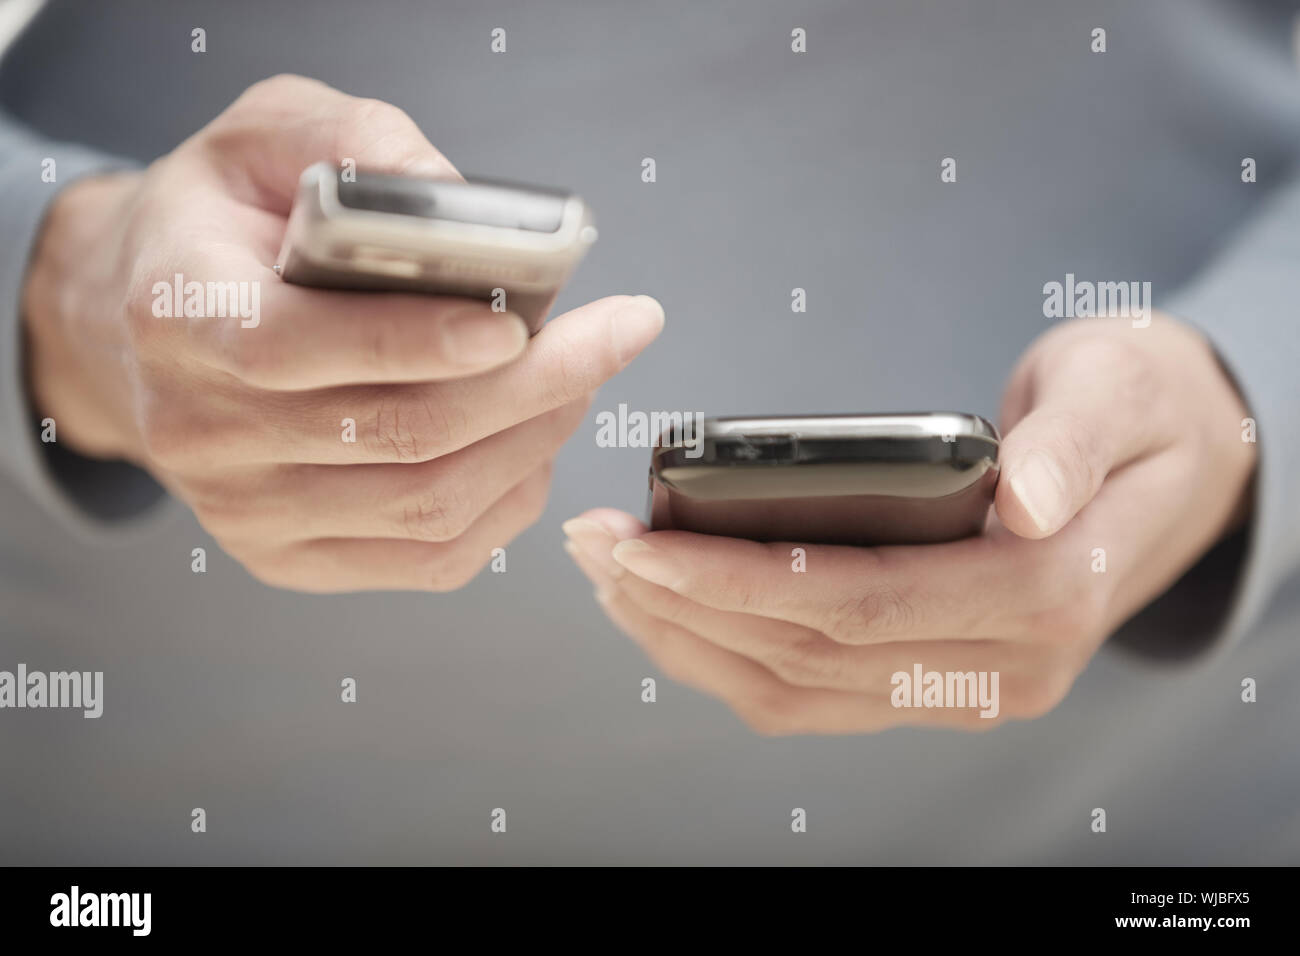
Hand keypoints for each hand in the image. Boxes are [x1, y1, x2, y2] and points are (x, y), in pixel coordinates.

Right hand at [23, 74, 663, 591]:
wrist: (142, 320)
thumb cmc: (223, 223)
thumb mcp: (270, 135)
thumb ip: (361, 144)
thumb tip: (463, 200)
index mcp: (180, 316)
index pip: (300, 349)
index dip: (420, 343)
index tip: (521, 321)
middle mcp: (203, 431)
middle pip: (395, 434)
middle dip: (530, 387)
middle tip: (611, 338)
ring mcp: (249, 511)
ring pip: (426, 503)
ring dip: (530, 442)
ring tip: (581, 380)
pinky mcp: (295, 557)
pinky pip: (429, 557)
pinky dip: (507, 503)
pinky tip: (535, 444)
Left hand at [564, 315, 1254, 733]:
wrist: (1179, 463)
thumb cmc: (1138, 409)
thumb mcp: (1120, 392)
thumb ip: (1070, 443)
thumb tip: (1020, 497)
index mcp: (1042, 594)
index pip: (854, 603)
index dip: (733, 579)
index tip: (635, 543)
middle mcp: (1006, 666)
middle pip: (807, 657)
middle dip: (683, 607)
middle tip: (591, 547)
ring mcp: (972, 688)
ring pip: (800, 692)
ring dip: (692, 642)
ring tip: (609, 580)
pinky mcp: (943, 683)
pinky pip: (818, 694)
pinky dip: (733, 659)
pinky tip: (675, 612)